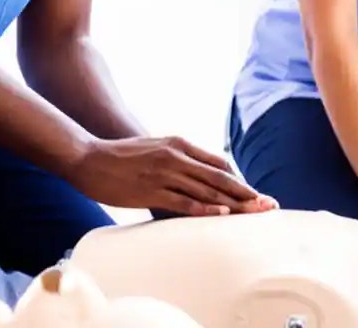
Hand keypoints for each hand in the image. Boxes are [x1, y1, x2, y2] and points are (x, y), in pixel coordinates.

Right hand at [67, 136, 267, 215]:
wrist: (88, 157)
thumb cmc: (120, 156)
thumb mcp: (154, 148)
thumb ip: (175, 158)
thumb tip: (194, 174)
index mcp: (178, 144)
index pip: (219, 163)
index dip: (239, 180)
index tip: (255, 194)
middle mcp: (175, 156)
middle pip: (219, 177)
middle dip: (246, 193)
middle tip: (269, 206)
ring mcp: (164, 173)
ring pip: (206, 189)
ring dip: (232, 203)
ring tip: (254, 213)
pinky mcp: (151, 189)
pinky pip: (183, 200)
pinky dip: (204, 207)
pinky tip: (220, 214)